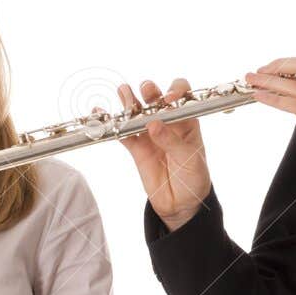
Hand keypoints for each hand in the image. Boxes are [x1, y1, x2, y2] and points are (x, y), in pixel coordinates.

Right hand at [116, 79, 212, 231]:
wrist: (181, 204)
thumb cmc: (194, 177)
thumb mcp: (189, 158)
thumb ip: (172, 141)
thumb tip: (153, 124)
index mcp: (187, 121)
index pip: (182, 97)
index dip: (176, 91)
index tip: (168, 98)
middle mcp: (167, 123)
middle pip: (156, 100)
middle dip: (150, 92)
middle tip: (146, 90)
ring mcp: (150, 134)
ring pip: (137, 113)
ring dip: (129, 101)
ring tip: (123, 91)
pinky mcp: (136, 148)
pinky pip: (122, 133)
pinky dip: (112, 124)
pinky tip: (101, 114)